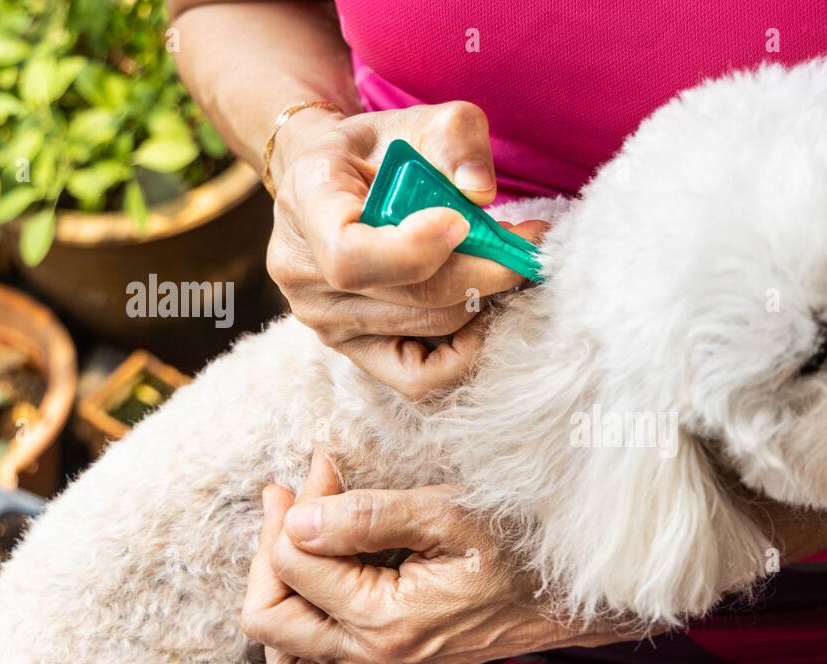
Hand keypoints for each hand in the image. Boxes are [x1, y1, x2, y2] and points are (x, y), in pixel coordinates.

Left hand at [242, 451, 632, 663]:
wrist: (563, 595)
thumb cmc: (515, 546)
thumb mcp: (447, 513)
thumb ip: (367, 515)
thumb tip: (297, 519)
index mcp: (387, 621)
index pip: (294, 563)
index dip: (297, 506)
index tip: (325, 467)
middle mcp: (376, 661)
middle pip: (268, 619)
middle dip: (269, 551)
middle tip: (294, 502)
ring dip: (275, 608)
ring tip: (298, 555)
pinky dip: (300, 646)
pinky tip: (319, 597)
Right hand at [265, 103, 547, 398]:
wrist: (336, 183)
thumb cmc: (381, 152)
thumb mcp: (418, 122)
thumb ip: (456, 138)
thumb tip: (480, 190)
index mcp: (306, 200)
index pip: (351, 255)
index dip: (417, 250)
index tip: (463, 222)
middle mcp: (301, 270)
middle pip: (411, 297)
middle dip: (483, 272)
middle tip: (526, 246)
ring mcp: (323, 320)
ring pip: (429, 329)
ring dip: (482, 299)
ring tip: (502, 264)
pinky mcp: (354, 352)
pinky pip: (418, 379)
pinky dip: (463, 354)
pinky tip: (480, 313)